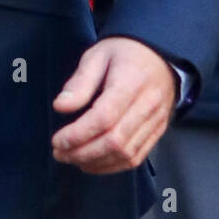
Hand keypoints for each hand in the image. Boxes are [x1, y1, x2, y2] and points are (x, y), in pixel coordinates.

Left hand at [50, 36, 174, 173]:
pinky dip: (114, 166)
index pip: (104, 118)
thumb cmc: (124, 52)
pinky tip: (94, 163)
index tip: (57, 140)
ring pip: (126, 154)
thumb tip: (60, 107)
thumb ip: (80, 82)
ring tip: (73, 159)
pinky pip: (138, 157)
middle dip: (83, 153)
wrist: (161, 54)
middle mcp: (147, 105)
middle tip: (60, 153)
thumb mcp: (97, 55)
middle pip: (115, 141)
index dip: (78, 134)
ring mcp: (156, 121)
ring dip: (96, 163)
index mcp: (131, 82)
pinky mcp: (158, 131)